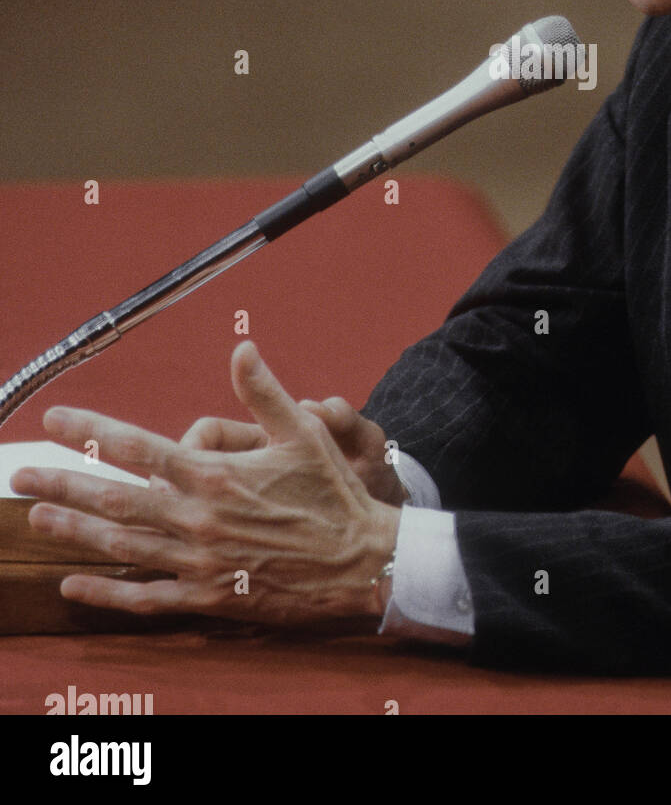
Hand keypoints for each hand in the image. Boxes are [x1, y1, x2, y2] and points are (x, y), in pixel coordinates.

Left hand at [10, 342, 400, 623]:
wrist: (362, 562)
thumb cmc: (334, 494)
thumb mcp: (305, 432)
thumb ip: (265, 391)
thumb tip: (241, 348)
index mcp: (217, 474)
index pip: (138, 448)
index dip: (92, 432)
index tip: (55, 419)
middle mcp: (198, 518)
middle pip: (114, 499)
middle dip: (62, 485)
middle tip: (21, 475)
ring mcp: (199, 561)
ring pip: (121, 545)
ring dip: (73, 531)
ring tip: (35, 518)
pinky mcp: (208, 597)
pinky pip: (145, 597)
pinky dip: (106, 592)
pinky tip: (75, 583)